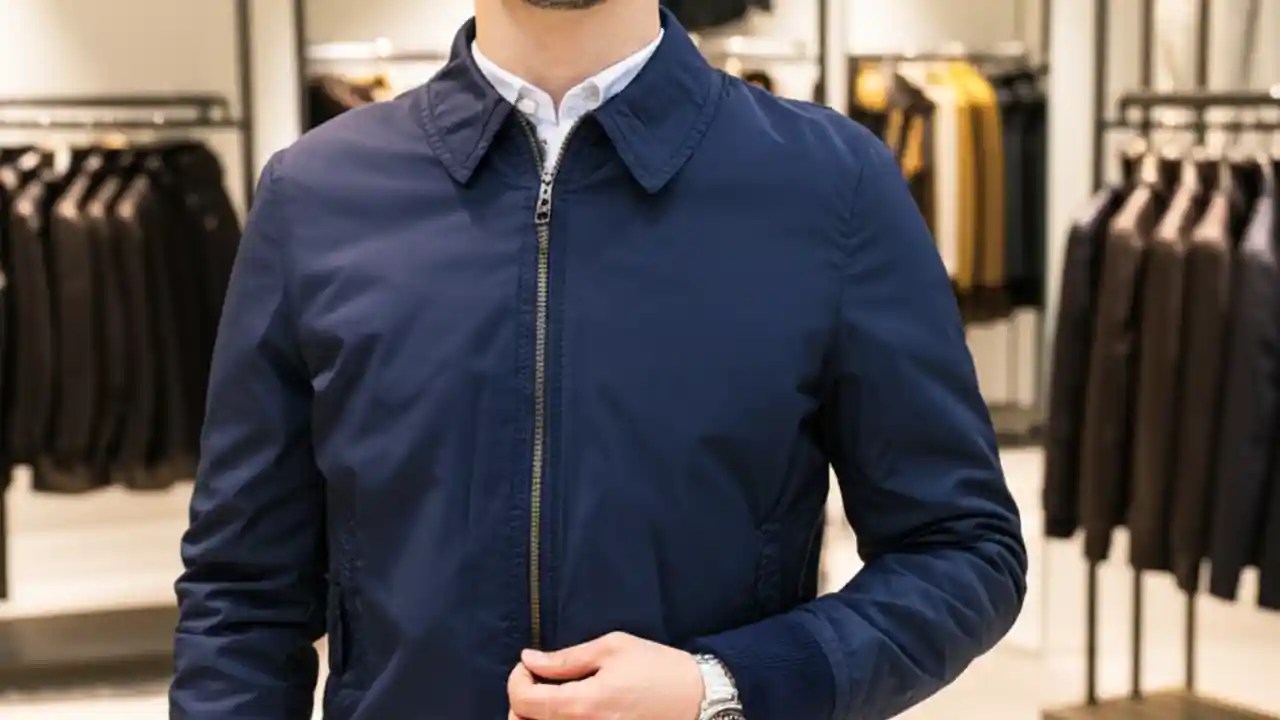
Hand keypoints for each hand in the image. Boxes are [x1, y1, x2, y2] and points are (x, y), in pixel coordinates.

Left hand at [507, 631, 703, 719]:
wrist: (700, 700)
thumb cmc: (658, 668)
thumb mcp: (613, 648)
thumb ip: (565, 659)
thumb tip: (528, 660)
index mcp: (584, 705)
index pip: (523, 703)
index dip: (517, 680)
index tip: (529, 666)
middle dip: (522, 704)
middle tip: (538, 684)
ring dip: (538, 719)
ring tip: (553, 699)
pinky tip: (571, 712)